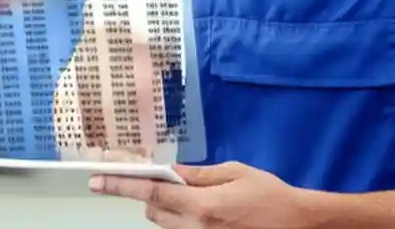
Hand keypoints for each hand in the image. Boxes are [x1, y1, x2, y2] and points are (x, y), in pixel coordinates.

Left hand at [89, 162, 313, 228]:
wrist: (297, 224)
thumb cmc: (269, 195)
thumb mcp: (234, 173)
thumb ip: (198, 174)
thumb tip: (171, 171)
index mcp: (202, 206)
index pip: (151, 194)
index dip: (120, 186)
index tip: (97, 180)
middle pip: (153, 213)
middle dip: (153, 196)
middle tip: (171, 182)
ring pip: (165, 226)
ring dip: (169, 210)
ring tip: (197, 199)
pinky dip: (183, 222)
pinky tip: (205, 213)